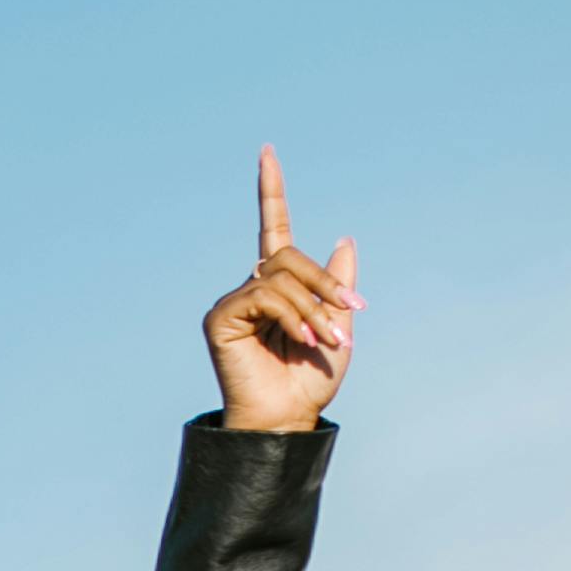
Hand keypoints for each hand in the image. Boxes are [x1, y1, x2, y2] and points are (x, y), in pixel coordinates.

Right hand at [202, 149, 360, 432]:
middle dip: (324, 282)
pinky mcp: (220, 318)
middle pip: (287, 254)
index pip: (272, 227)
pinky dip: (290, 313)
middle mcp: (251, 288)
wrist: (288, 417)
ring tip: (327, 339)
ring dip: (312, 305)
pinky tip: (300, 337)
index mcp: (277, 286)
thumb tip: (343, 238)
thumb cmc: (310, 380)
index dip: (269, 190)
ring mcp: (233, 302)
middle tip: (350, 314)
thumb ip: (338, 283)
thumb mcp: (339, 323)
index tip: (267, 152)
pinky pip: (263, 295)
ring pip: (278, 275)